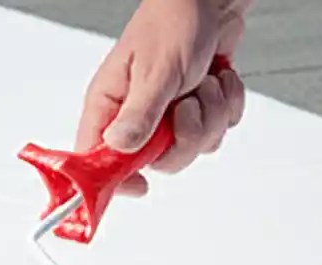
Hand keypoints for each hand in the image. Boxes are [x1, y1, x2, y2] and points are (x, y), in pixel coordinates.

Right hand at [76, 0, 250, 196]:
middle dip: (184, 139)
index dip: (113, 181)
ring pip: (191, 148)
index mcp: (109, 106)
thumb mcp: (156, 70)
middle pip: (155, 163)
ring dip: (211, 117)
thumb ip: (140, 114)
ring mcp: (166, 114)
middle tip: (188, 109)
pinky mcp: (195, 109)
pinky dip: (226, 106)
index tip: (139, 185)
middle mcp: (134, 115)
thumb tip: (119, 149)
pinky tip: (217, 80)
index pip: (95, 159)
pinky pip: (215, 131)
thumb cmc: (174, 21)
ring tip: (205, 84)